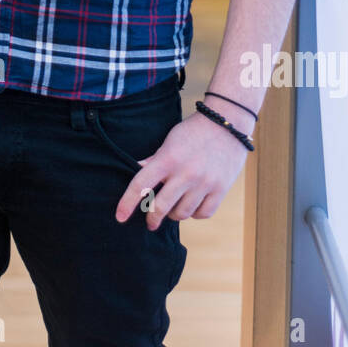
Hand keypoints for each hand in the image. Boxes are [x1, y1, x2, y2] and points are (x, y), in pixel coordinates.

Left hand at [115, 110, 249, 226]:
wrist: (227, 123)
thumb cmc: (194, 131)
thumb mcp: (170, 141)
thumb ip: (154, 160)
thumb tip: (136, 172)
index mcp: (168, 159)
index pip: (141, 185)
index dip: (127, 203)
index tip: (120, 217)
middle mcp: (185, 173)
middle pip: (161, 207)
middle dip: (152, 219)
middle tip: (150, 223)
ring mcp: (204, 183)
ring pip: (182, 213)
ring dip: (174, 214)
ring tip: (174, 208)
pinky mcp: (221, 189)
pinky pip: (203, 213)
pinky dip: (195, 213)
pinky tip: (193, 205)